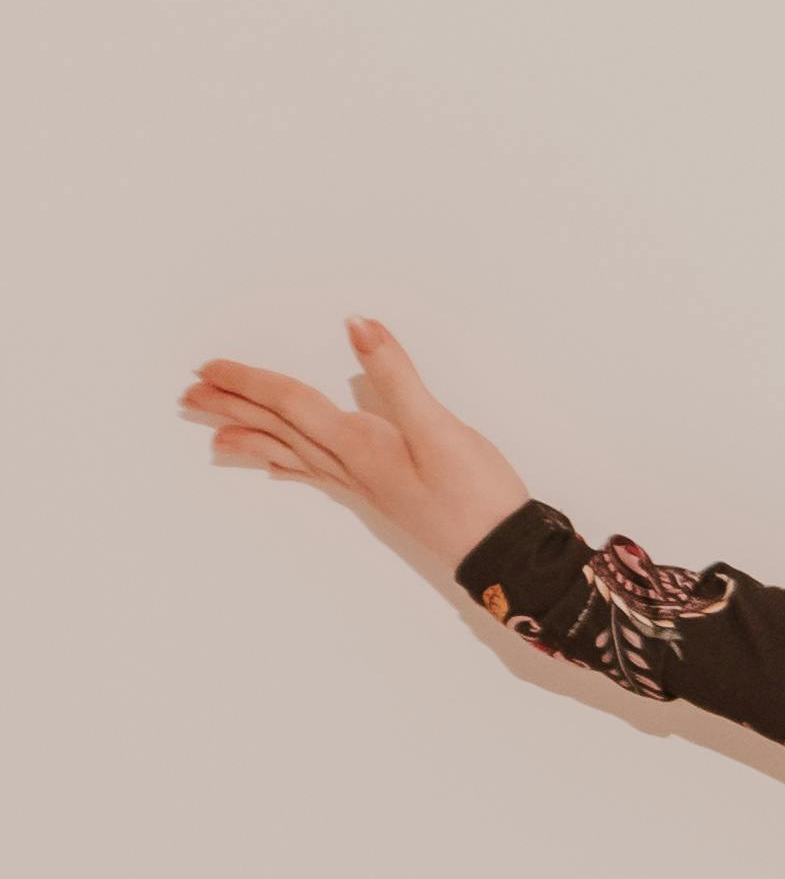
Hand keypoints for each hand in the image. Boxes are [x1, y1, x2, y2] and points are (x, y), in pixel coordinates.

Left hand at [178, 319, 528, 585]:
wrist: (504, 554)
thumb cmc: (477, 495)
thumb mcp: (439, 428)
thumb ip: (396, 374)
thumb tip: (356, 324)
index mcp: (357, 444)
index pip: (290, 402)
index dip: (248, 381)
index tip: (207, 366)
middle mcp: (350, 465)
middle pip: (278, 430)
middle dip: (231, 410)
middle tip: (187, 396)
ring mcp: (363, 484)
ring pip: (291, 455)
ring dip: (250, 441)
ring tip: (212, 436)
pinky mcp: (381, 494)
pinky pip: (318, 476)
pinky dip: (291, 468)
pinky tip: (277, 469)